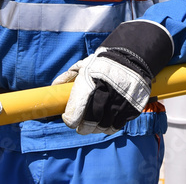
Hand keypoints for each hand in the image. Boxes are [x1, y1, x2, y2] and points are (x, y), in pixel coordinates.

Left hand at [53, 20, 172, 134]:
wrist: (131, 57)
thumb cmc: (103, 63)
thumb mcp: (84, 65)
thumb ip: (67, 76)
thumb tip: (53, 87)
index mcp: (90, 83)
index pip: (75, 113)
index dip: (70, 120)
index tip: (69, 120)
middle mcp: (105, 94)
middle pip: (90, 122)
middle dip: (83, 128)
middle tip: (81, 128)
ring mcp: (120, 102)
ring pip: (104, 126)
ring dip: (97, 129)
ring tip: (94, 125)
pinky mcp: (132, 107)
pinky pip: (118, 125)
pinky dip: (110, 127)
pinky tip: (107, 123)